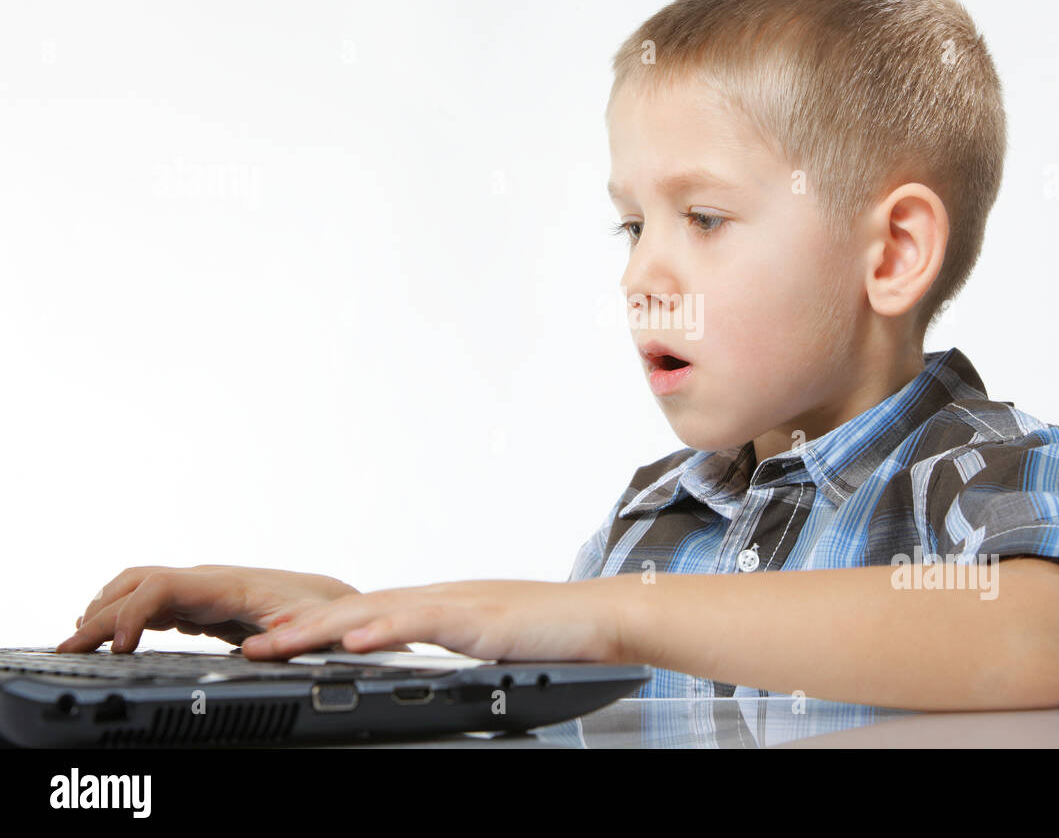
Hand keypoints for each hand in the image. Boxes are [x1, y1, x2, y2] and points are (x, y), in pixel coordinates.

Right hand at [56, 564, 376, 653]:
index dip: (131, 613)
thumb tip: (251, 650)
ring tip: (77, 642)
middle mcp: (208, 583)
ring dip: (105, 612)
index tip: (116, 649)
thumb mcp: (310, 627)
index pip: (162, 586)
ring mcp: (202, 592)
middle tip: (69, 649)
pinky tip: (111, 636)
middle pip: (137, 586)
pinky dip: (124, 617)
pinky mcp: (203, 606)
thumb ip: (285, 637)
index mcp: (228, 586)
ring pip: (139, 590)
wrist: (336, 603)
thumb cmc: (325, 613)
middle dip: (99, 615)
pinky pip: (153, 605)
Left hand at [238, 578, 627, 663]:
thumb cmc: (556, 635)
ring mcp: (457, 604)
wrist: (603, 618)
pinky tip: (352, 638)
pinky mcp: (479, 618)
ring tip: (275, 640)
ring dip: (320, 626)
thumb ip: (453, 649)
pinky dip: (383, 628)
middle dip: (300, 625)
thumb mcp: (489, 644)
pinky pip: (423, 621)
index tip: (276, 637)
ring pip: (375, 610)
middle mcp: (440, 598)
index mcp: (440, 606)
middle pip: (356, 607)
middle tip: (251, 639)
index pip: (366, 613)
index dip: (317, 624)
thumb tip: (427, 664)